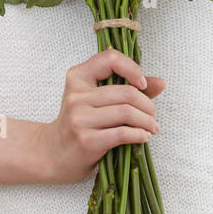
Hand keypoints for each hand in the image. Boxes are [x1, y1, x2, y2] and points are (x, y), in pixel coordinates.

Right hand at [35, 49, 165, 184]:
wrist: (51, 154)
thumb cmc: (79, 124)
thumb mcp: (97, 100)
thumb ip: (128, 88)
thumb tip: (160, 83)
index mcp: (78, 77)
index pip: (110, 59)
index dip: (133, 68)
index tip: (143, 84)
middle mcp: (76, 95)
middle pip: (127, 92)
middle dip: (148, 105)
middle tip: (153, 116)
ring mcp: (79, 118)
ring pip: (127, 112)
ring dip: (147, 122)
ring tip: (152, 128)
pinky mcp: (86, 140)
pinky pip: (123, 133)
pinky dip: (140, 135)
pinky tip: (143, 138)